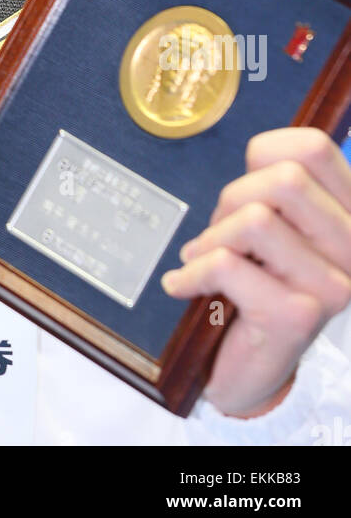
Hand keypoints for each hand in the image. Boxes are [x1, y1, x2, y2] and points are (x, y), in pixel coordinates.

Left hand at [161, 127, 350, 417]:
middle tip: (221, 232)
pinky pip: (225, 264)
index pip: (315, 148)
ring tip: (208, 260)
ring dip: (214, 236)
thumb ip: (278, 187)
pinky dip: (191, 272)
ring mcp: (332, 286)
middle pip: (285, 177)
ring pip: (256, 217)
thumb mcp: (276, 226)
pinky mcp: (296, 317)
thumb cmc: (258, 285)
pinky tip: (185, 285)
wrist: (251, 370)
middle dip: (234, 198)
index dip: (265, 154)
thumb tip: (261, 156)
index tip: (249, 188)